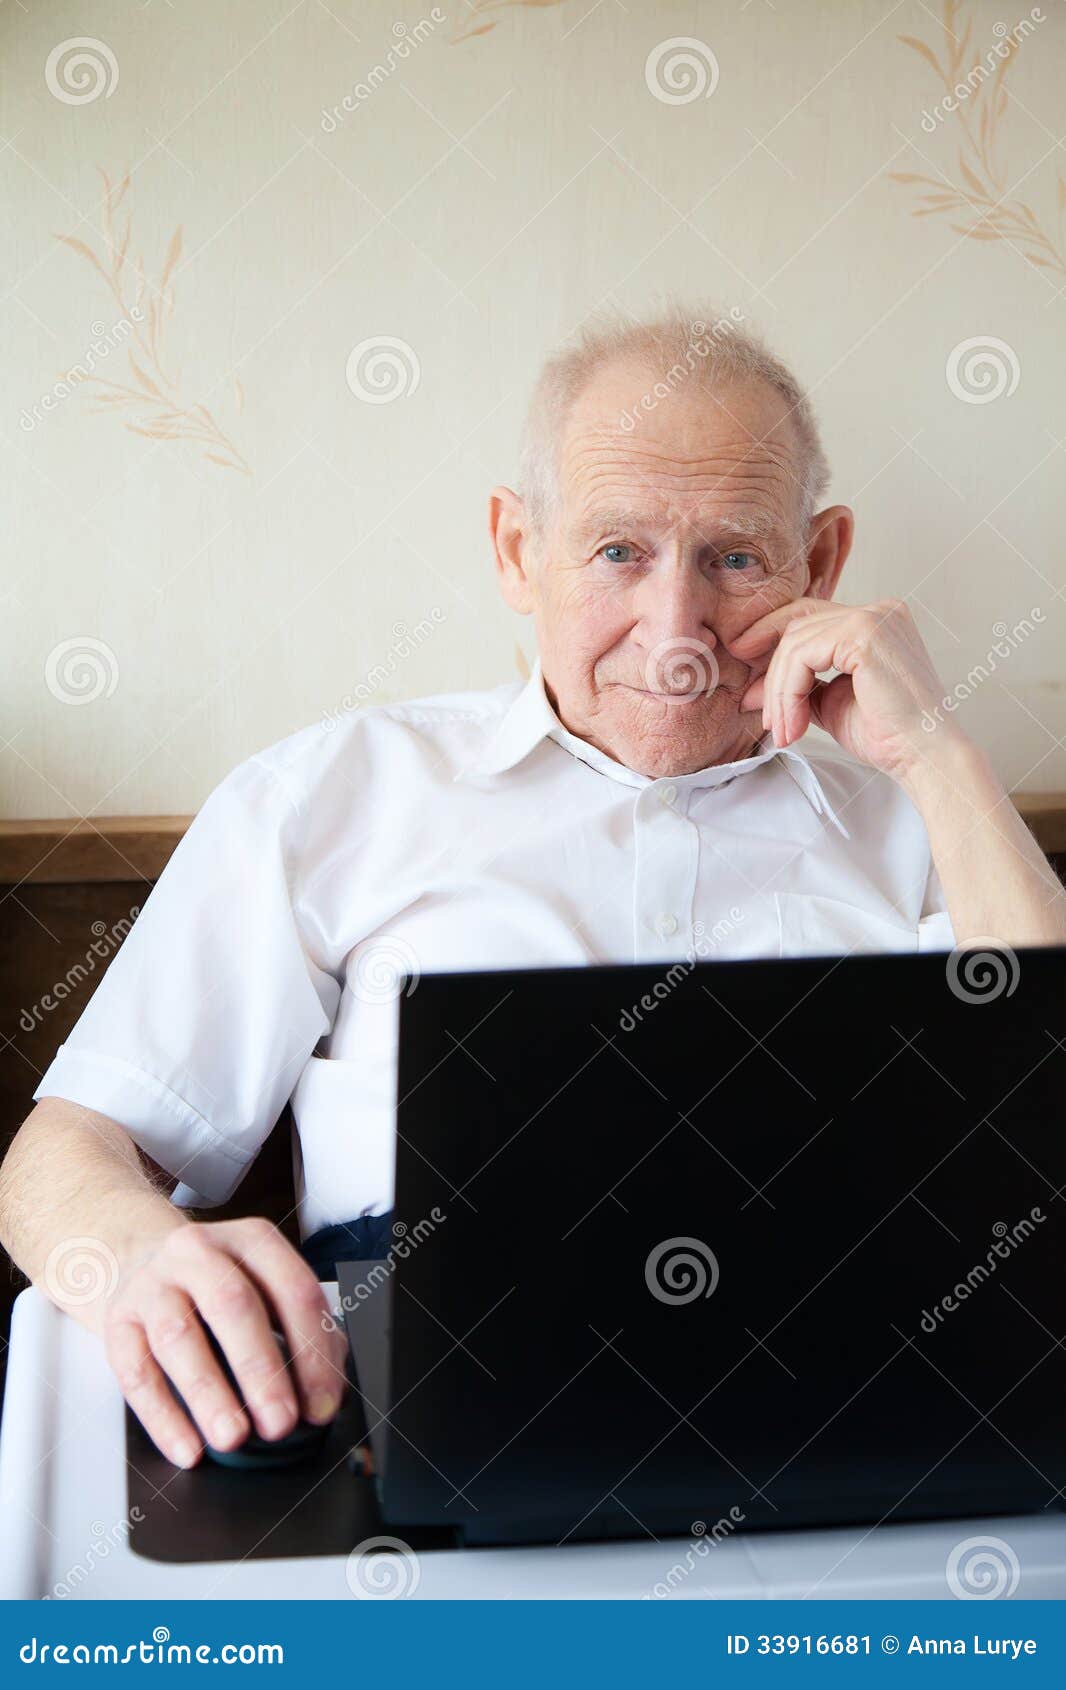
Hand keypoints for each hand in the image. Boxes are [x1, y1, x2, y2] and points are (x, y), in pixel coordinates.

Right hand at [103, 1216, 347, 1467]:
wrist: (141, 1263)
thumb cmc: (217, 1287)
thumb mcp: (265, 1289)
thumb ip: (301, 1334)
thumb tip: (326, 1395)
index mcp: (253, 1241)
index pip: (293, 1290)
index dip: (313, 1351)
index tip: (321, 1405)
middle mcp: (200, 1252)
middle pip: (234, 1306)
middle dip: (261, 1370)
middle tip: (280, 1423)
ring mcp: (153, 1283)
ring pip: (178, 1337)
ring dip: (209, 1393)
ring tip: (232, 1437)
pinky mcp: (117, 1320)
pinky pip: (135, 1371)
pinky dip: (163, 1416)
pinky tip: (187, 1447)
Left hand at [728, 596, 962, 780]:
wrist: (923, 757)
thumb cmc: (887, 735)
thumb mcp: (831, 702)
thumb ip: (800, 685)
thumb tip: (753, 689)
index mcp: (875, 620)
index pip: (809, 615)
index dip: (769, 635)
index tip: (743, 662)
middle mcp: (879, 609)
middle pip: (797, 624)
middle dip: (769, 670)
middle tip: (754, 709)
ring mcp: (874, 617)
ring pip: (796, 642)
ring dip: (779, 691)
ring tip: (781, 729)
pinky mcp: (865, 633)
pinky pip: (803, 655)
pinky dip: (788, 691)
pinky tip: (792, 724)